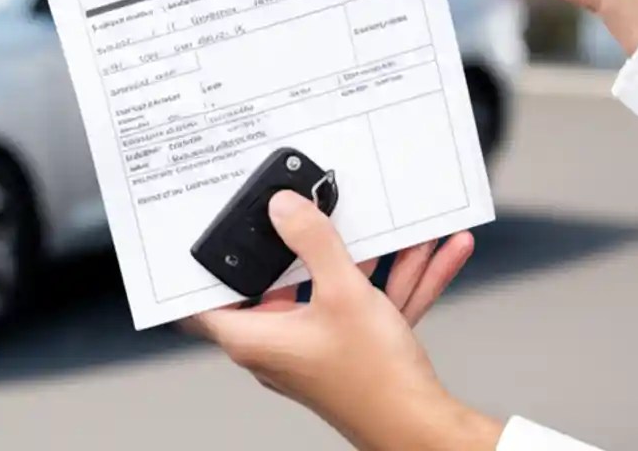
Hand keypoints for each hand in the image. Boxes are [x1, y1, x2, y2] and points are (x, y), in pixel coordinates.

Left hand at [186, 192, 500, 450]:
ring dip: (370, 261)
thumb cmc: (376, 380)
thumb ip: (312, 242)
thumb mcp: (343, 293)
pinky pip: (363, 306)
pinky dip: (394, 283)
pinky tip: (433, 256)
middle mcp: (275, 346)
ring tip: (394, 230)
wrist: (425, 430)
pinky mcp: (345, 352)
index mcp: (254, 337)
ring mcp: (311, 350)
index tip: (210, 231)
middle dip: (308, 245)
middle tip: (309, 211)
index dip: (203, 264)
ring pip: (333, 290)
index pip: (205, 297)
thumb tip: (285, 208)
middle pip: (279, 282)